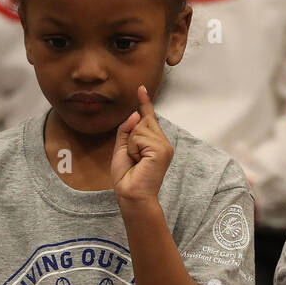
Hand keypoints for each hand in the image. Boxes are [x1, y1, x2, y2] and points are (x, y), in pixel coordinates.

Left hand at [111, 85, 173, 203]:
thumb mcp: (121, 149)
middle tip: (134, 159)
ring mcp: (164, 145)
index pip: (148, 118)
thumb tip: (136, 114)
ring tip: (136, 161)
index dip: (144, 103)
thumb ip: (127, 131)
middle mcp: (163, 142)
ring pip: (138, 128)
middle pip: (142, 121)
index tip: (141, 89)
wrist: (132, 195)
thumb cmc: (127, 177)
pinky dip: (133, 149)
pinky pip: (138, 137)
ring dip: (131, 145)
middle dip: (131, 137)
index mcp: (155, 142)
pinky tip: (138, 161)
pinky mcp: (161, 149)